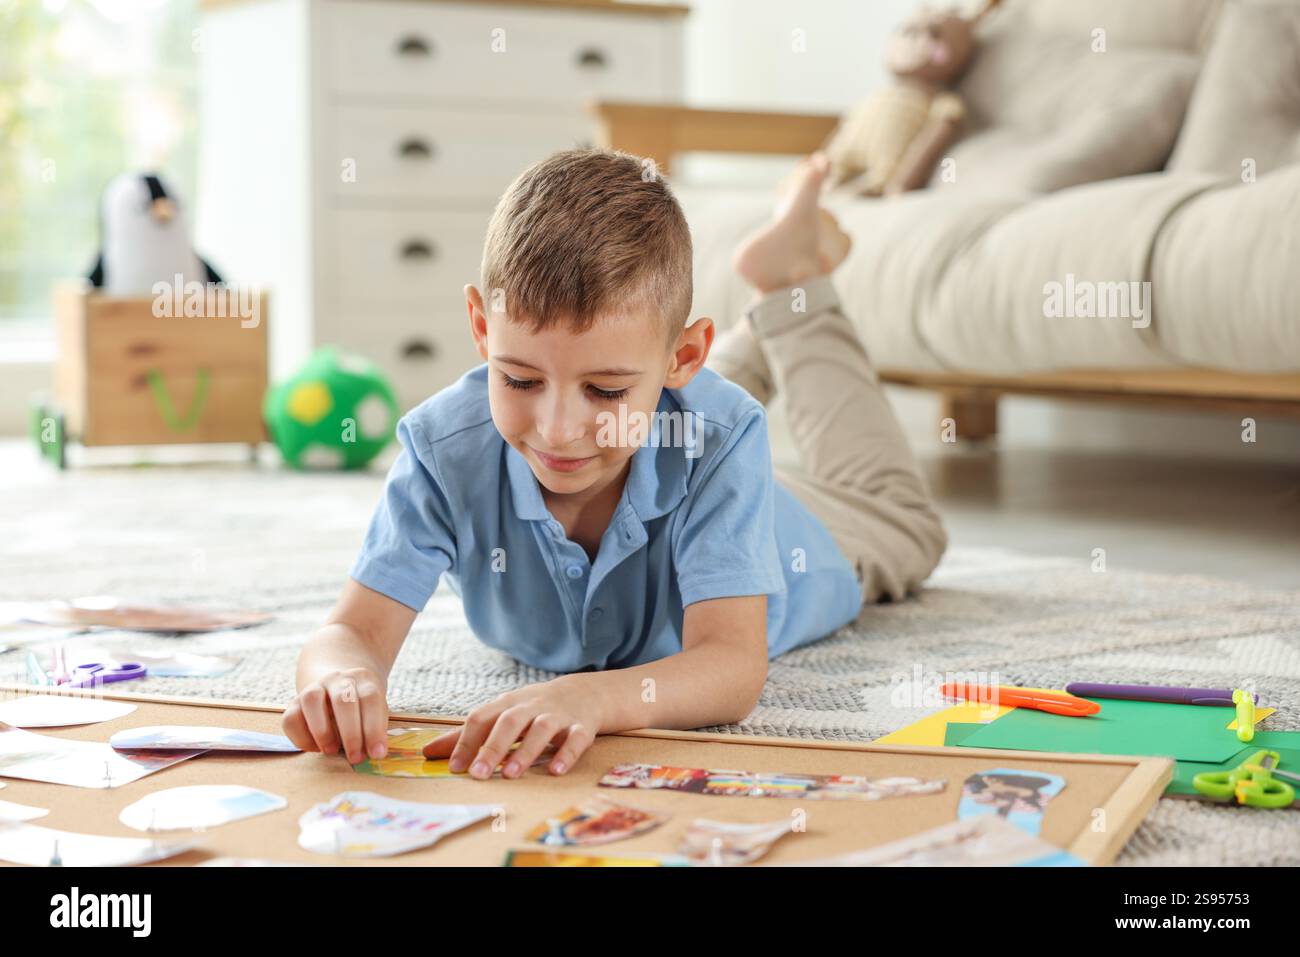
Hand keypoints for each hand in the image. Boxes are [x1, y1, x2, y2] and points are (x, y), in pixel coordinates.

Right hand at [283, 667, 389, 764]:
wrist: (337, 686)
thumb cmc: (361, 706)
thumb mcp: (375, 710)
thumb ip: (374, 728)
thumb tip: (375, 753)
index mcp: (362, 679)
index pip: (370, 698)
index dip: (374, 728)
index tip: (377, 754)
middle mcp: (337, 679)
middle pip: (342, 700)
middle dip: (350, 733)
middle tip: (355, 758)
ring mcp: (313, 688)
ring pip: (311, 701)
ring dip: (322, 731)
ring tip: (331, 751)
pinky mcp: (294, 703)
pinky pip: (290, 718)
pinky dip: (301, 738)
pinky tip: (316, 749)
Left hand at [421, 675, 604, 779]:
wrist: (584, 693)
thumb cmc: (533, 709)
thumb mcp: (501, 715)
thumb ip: (468, 735)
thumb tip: (427, 752)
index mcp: (507, 703)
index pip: (482, 717)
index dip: (467, 741)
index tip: (454, 767)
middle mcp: (531, 707)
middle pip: (510, 722)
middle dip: (493, 747)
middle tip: (478, 775)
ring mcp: (558, 716)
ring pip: (542, 729)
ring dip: (526, 751)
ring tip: (511, 774)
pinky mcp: (582, 727)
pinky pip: (576, 739)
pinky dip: (566, 754)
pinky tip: (555, 771)